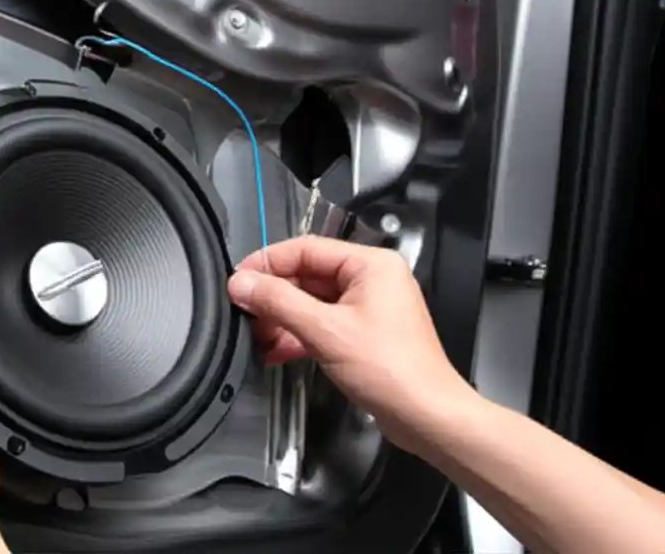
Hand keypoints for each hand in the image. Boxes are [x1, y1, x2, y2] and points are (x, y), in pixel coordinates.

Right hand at [227, 236, 477, 450]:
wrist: (426, 416)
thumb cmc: (391, 370)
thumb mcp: (325, 331)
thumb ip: (278, 302)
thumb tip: (241, 283)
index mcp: (371, 265)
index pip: (307, 249)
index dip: (268, 263)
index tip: (238, 279)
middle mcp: (372, 280)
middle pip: (308, 276)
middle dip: (274, 297)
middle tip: (243, 311)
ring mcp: (368, 309)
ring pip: (312, 303)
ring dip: (282, 320)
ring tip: (256, 337)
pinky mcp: (363, 335)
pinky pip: (322, 325)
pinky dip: (298, 336)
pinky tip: (275, 351)